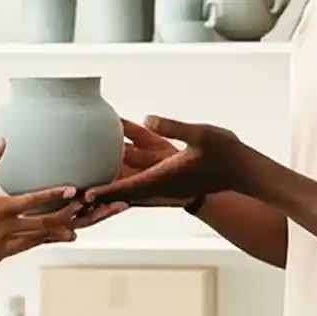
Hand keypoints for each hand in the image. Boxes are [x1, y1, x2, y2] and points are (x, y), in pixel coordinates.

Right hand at [0, 139, 85, 259]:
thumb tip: (2, 140)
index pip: (34, 201)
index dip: (55, 194)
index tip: (74, 189)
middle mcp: (5, 228)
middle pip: (42, 223)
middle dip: (64, 217)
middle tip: (82, 211)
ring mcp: (2, 243)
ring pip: (36, 239)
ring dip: (55, 234)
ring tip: (74, 231)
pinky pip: (24, 248)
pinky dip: (38, 243)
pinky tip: (45, 241)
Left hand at [85, 115, 245, 207]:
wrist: (244, 171)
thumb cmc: (226, 153)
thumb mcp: (202, 134)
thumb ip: (173, 127)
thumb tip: (148, 118)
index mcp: (165, 177)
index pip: (129, 186)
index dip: (106, 190)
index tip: (86, 195)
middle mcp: (161, 184)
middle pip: (123, 191)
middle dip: (99, 195)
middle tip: (72, 197)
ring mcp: (164, 183)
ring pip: (130, 187)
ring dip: (109, 187)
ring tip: (84, 189)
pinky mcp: (169, 178)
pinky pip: (141, 181)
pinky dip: (123, 181)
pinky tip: (113, 172)